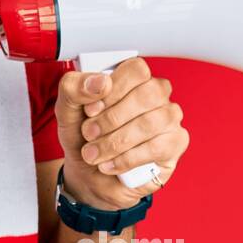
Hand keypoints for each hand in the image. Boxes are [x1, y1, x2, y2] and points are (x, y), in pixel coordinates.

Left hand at [55, 56, 189, 209]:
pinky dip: (127, 159)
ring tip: (93, 154)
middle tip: (89, 134)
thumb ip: (74, 88)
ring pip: (150, 123)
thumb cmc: (83, 135)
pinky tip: (109, 164)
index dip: (113, 89)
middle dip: (111, 119)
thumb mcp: (67, 109)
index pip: (136, 69)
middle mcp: (156, 93)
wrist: (88, 173)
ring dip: (115, 142)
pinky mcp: (175, 143)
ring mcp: (169, 117)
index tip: (90, 109)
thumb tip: (100, 82)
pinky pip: (157, 148)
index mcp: (132, 78)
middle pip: (146, 95)